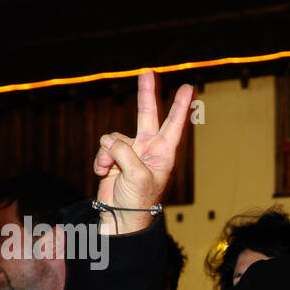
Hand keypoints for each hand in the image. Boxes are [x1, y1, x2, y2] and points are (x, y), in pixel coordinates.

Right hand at [92, 70, 193, 234]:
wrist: (121, 217)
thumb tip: (109, 140)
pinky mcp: (114, 158)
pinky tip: (103, 174)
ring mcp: (131, 152)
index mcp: (163, 153)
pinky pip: (103, 148)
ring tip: (111, 170)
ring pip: (113, 137)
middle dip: (146, 94)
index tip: (188, 88)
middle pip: (147, 115)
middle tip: (148, 72)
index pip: (174, 124)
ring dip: (108, 153)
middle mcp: (149, 149)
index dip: (180, 106)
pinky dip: (101, 160)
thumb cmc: (139, 201)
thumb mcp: (137, 176)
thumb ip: (125, 151)